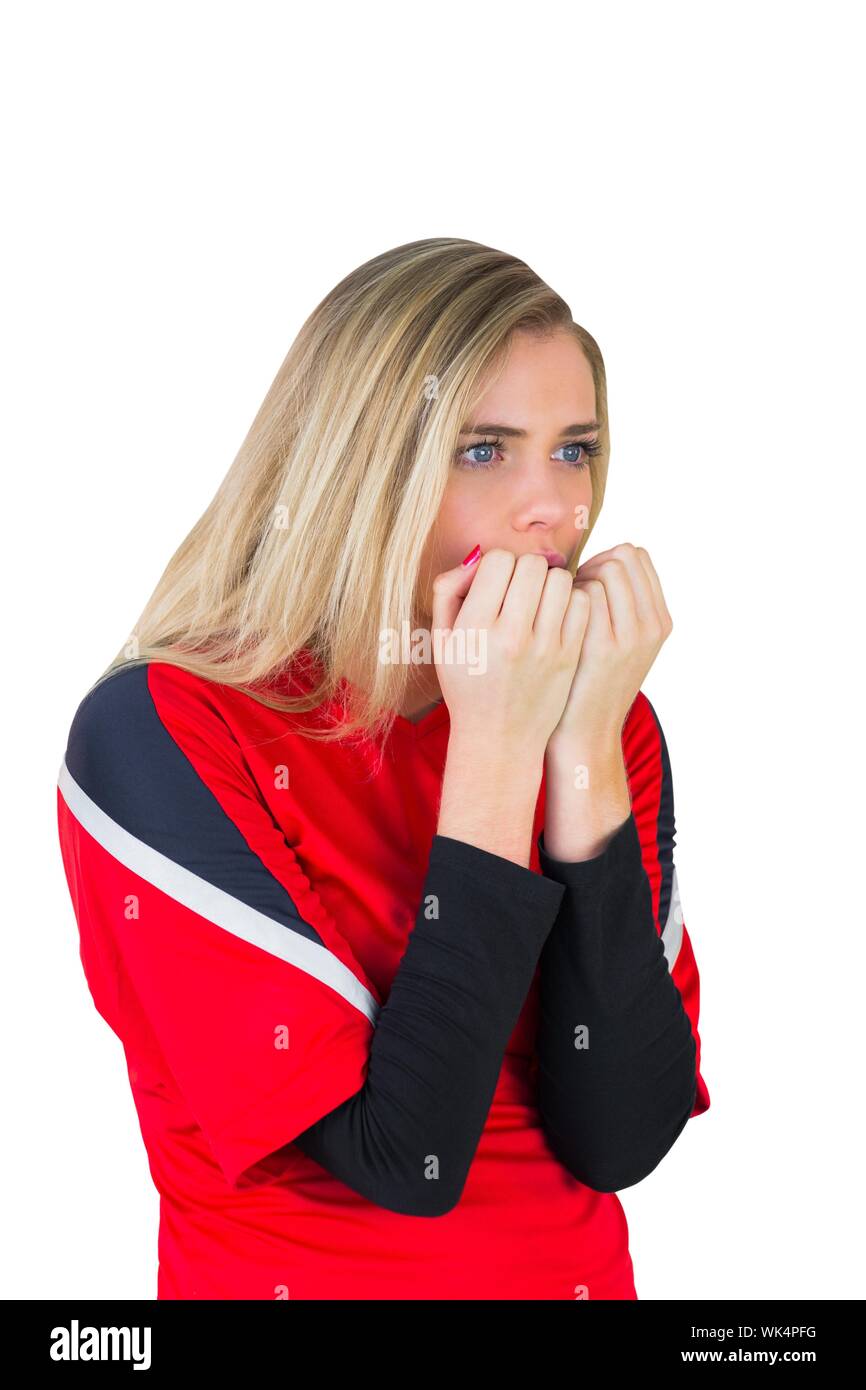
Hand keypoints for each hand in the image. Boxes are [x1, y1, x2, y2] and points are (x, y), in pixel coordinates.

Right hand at [431, 547, 588, 756]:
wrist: (499, 738)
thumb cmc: (467, 683)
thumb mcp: (442, 640)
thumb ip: (449, 590)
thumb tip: (479, 556)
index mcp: (474, 629)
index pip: (498, 560)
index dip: (497, 564)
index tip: (496, 583)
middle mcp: (510, 637)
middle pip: (532, 565)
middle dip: (525, 570)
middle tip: (520, 590)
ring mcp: (544, 648)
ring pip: (561, 580)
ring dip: (550, 583)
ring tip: (541, 601)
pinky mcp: (568, 657)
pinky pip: (582, 604)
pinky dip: (572, 601)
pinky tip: (558, 615)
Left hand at [547, 542, 672, 754]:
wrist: (585, 732)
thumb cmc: (589, 680)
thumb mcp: (623, 643)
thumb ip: (621, 604)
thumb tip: (600, 559)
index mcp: (660, 619)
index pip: (638, 556)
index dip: (607, 559)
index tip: (587, 584)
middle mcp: (653, 625)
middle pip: (623, 556)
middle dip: (593, 564)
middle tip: (572, 594)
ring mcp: (632, 636)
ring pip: (607, 570)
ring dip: (579, 579)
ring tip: (563, 607)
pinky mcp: (604, 646)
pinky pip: (585, 594)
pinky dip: (566, 597)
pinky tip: (553, 619)